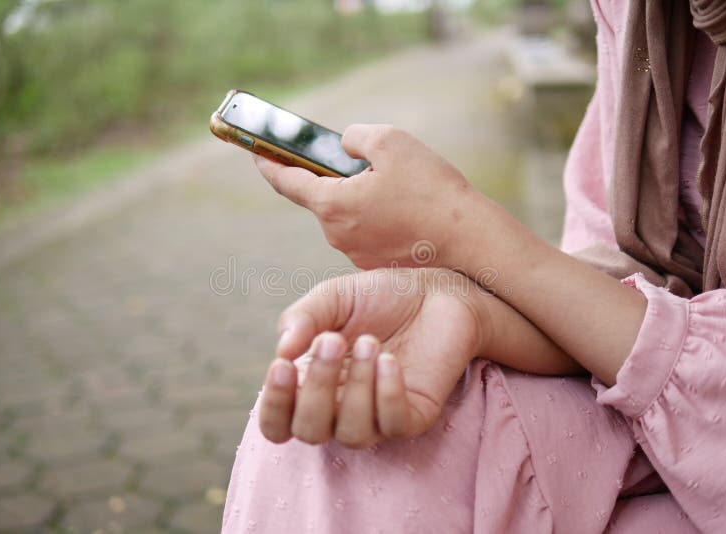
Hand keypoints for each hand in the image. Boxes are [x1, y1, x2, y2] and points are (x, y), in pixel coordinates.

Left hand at [254, 124, 485, 268]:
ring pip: (345, 216)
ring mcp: (355, 253)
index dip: (268, 163)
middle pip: (321, 198)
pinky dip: (374, 218)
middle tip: (362, 161)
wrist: (469, 241)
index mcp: (333, 204)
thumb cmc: (432, 190)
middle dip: (333, 178)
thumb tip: (345, 147)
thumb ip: (356, 137)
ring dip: (358, 198)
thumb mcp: (391, 142)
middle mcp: (336, 234)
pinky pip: (364, 233)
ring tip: (397, 187)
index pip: (286, 181)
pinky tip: (405, 209)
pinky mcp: (374, 264)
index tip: (257, 152)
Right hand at [257, 268, 487, 447]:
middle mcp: (340, 409)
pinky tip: (390, 360)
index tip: (283, 365)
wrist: (438, 290)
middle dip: (316, 389)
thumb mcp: (333, 297)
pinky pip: (394, 426)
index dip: (273, 405)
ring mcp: (377, 416)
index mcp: (311, 385)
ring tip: (370, 342)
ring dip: (356, 388)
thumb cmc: (380, 296)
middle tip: (332, 340)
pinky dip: (388, 395)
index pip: (278, 423)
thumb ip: (303, 318)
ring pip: (352, 434)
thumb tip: (282, 349)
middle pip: (310, 432)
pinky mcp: (415, 415)